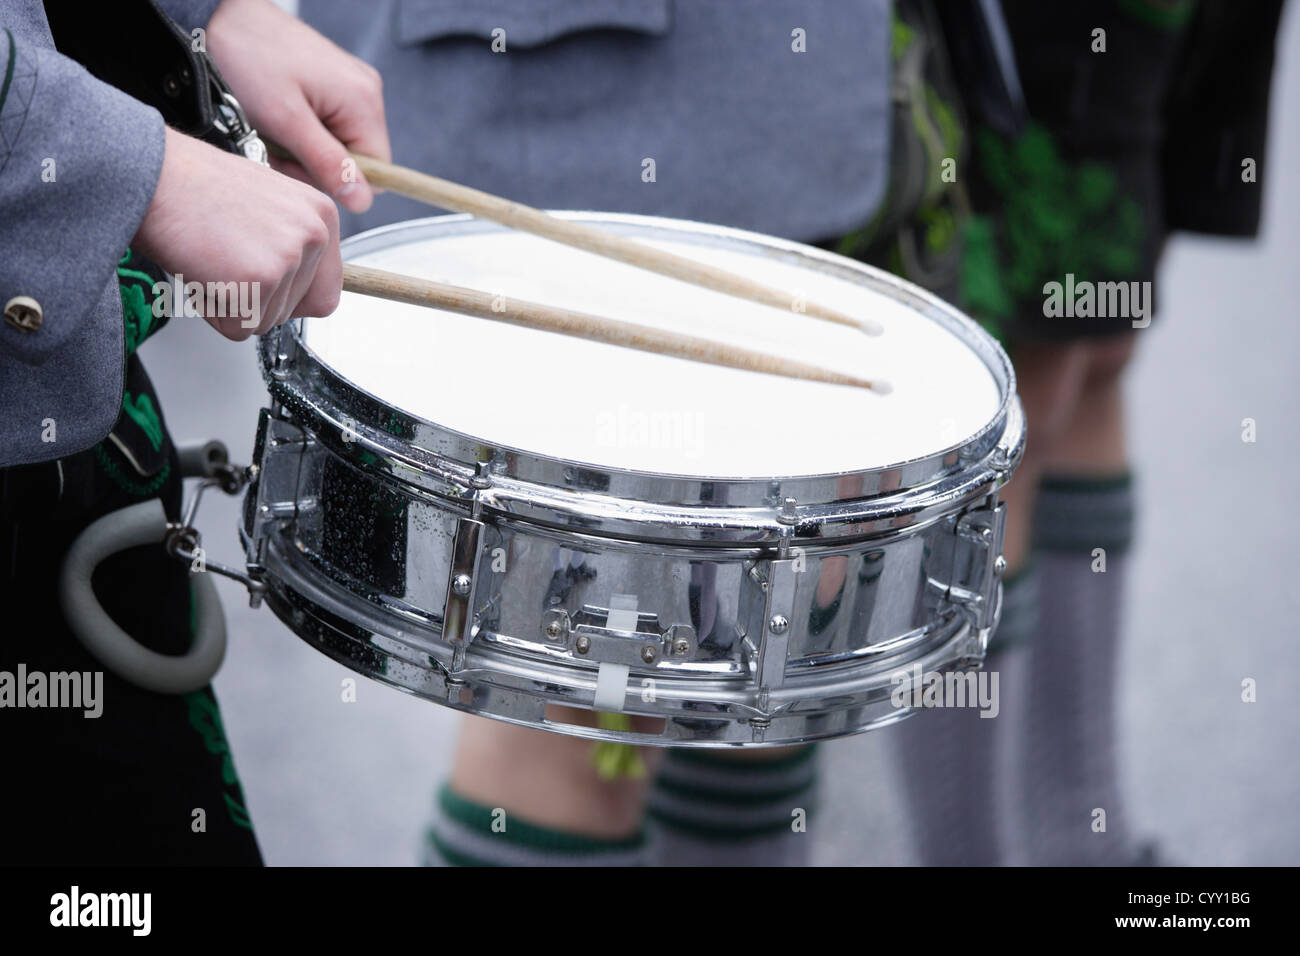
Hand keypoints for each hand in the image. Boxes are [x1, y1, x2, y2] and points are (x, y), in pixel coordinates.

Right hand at [133, 127, 341, 340]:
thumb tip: (299, 284)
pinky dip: (212, 311)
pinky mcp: (260, 280)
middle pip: (296, 312)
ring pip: (266, 321)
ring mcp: (289, 258)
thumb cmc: (193, 185)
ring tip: (210, 258)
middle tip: (224, 260)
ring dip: (231, 303)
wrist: (151, 173)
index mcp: (321, 215)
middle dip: (256, 300)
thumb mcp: (265, 204)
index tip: (264, 286)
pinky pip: (238, 328)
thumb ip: (290, 242)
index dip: (289, 299)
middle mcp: (314, 234)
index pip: (326, 292)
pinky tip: (201, 270)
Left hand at [206, 0, 390, 212]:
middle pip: (357, 160)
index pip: (377, 172)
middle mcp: (366, 92)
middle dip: (315, 163)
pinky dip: (300, 130)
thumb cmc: (248, 59)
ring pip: (338, 145)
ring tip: (272, 127)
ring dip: (303, 148)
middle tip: (276, 144)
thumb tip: (364, 201)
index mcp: (364, 101)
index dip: (338, 180)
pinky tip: (277, 115)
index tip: (298, 161)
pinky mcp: (332, 82)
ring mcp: (350, 84)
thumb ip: (327, 163)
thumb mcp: (286, 121)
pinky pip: (327, 126)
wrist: (218, 14)